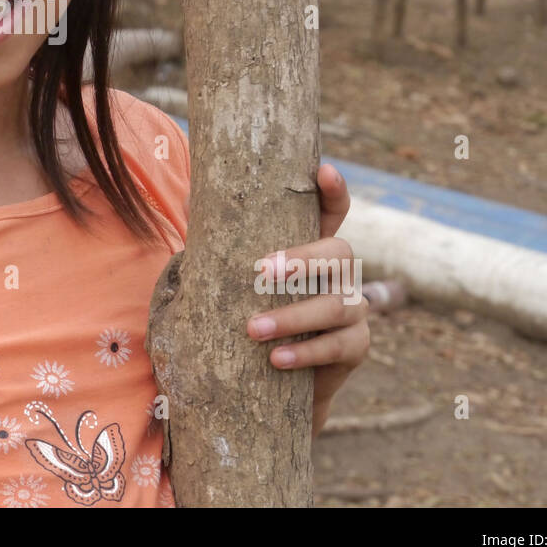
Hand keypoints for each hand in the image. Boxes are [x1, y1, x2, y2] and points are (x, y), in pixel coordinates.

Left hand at [245, 164, 369, 436]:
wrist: (272, 375)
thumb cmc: (252, 310)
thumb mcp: (236, 274)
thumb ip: (221, 241)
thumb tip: (191, 198)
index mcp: (314, 246)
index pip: (333, 210)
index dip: (333, 190)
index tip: (324, 171)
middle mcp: (341, 272)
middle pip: (339, 252)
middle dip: (302, 260)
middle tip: (261, 271)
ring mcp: (353, 307)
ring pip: (335, 305)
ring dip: (292, 317)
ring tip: (253, 330)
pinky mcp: (355, 345)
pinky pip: (338, 346)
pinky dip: (306, 353)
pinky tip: (277, 359)